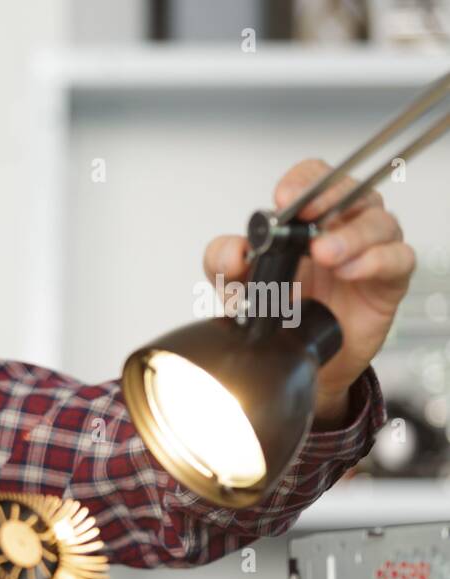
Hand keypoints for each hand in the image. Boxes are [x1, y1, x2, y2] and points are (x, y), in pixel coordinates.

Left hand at [202, 158, 414, 426]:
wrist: (298, 358)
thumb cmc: (278, 313)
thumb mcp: (237, 286)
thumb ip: (223, 262)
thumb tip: (233, 251)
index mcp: (306, 221)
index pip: (314, 179)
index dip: (303, 181)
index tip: (286, 199)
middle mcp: (341, 228)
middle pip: (351, 193)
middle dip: (330, 200)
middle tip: (309, 218)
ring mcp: (369, 251)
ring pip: (378, 223)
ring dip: (351, 235)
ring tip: (325, 254)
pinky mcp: (388, 279)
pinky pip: (397, 259)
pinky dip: (375, 260)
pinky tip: (351, 271)